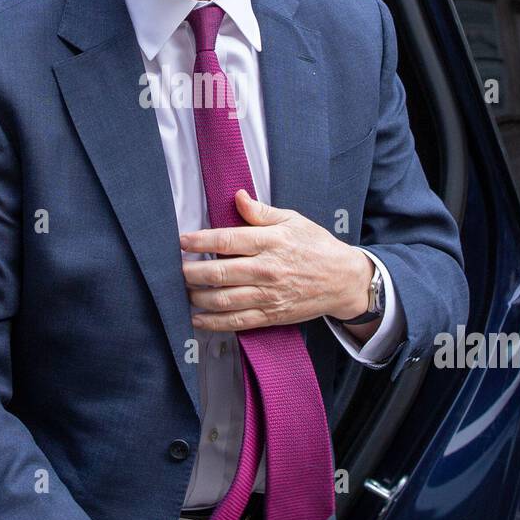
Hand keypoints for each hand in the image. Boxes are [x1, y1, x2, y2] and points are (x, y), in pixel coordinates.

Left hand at [179, 189, 374, 330]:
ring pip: (223, 300)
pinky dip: (212, 322)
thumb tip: (237, 197)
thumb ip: (261, 212)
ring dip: (197, 297)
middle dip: (192, 272)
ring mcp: (268, 295)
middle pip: (219, 272)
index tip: (181, 241)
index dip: (199, 240)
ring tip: (184, 290)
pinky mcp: (271, 315)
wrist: (343, 280)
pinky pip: (236, 322)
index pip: (227, 239)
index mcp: (270, 242)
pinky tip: (196, 317)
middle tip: (176, 269)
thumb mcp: (293, 220)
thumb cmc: (316, 246)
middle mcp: (267, 269)